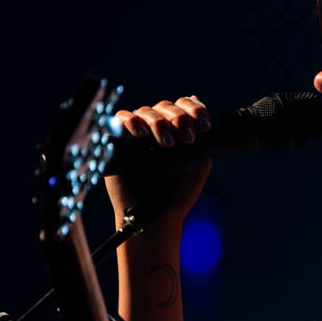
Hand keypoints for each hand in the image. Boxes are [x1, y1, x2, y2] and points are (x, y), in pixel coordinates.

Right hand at [105, 95, 212, 224]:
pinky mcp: (116, 143)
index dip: (193, 109)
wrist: (156, 217)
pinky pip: (118, 120)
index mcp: (178, 132)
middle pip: (165, 107)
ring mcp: (136, 136)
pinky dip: (129, 121)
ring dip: (157, 122)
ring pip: (144, 111)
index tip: (205, 126)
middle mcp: (157, 130)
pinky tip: (140, 133)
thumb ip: (204, 137)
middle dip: (179, 118)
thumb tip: (200, 103)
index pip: (183, 106)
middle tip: (186, 139)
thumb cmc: (179, 193)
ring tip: (166, 142)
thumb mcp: (200, 163)